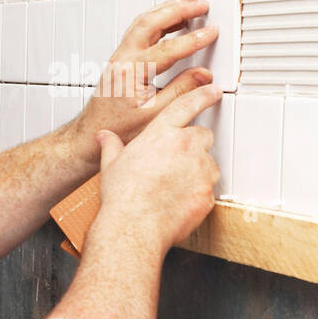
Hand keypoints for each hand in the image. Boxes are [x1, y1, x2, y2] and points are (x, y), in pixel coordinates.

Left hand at [66, 0, 219, 166]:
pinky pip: (140, 29)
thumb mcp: (156, 116)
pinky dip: (157, 18)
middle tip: (201, 5)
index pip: (168, 49)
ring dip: (167, 9)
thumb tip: (202, 76)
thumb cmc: (118, 128)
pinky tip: (170, 18)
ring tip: (189, 2)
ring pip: (144, 22)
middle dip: (179, 10)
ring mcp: (120, 56)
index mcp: (131, 73)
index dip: (193, 39)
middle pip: (152, 23)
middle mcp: (122, 59)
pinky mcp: (121, 58)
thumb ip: (181, 93)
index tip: (211, 31)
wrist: (92, 133)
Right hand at [93, 80, 222, 252]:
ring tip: (174, 186)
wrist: (133, 228)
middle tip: (176, 161)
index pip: (186, 105)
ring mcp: (200, 170)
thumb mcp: (111, 165)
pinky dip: (199, 193)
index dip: (201, 95)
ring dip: (198, 170)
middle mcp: (184, 147)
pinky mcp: (208, 193)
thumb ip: (112, 146)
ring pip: (208, 163)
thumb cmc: (122, 198)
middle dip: (194, 145)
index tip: (213, 91)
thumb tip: (105, 137)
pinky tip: (180, 201)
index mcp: (160, 134)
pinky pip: (209, 189)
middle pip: (202, 136)